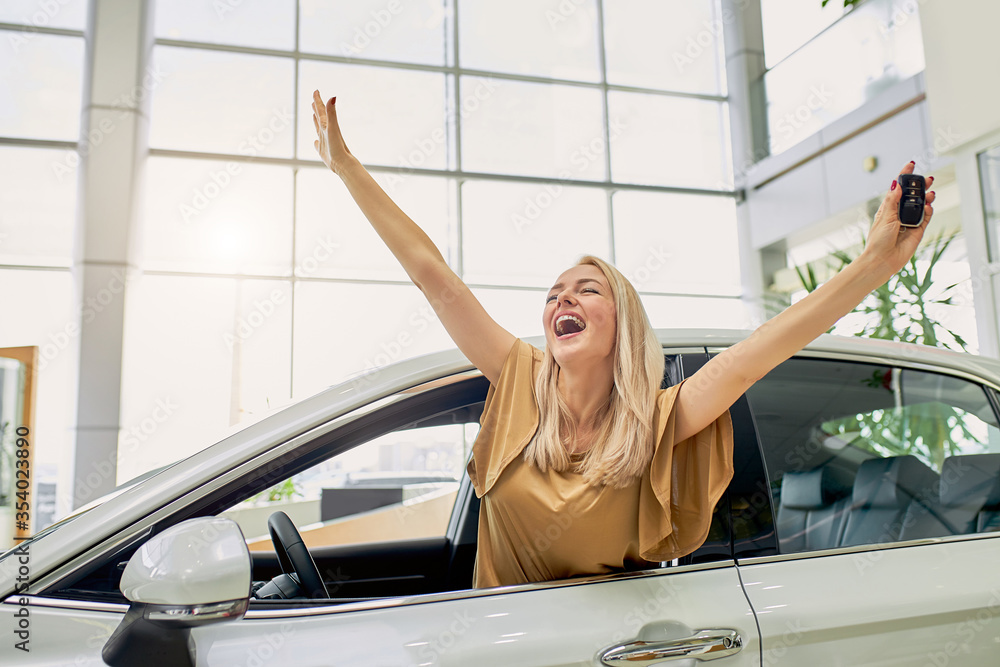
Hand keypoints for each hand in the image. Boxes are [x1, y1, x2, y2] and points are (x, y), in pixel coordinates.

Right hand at [312, 89, 351, 173]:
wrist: (342, 164)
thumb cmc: (338, 146)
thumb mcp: (332, 127)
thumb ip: (332, 113)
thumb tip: (333, 97)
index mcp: (327, 125)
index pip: (321, 110)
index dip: (318, 100)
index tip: (316, 91)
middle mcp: (326, 131)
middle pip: (320, 116)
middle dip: (317, 107)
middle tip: (314, 99)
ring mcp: (324, 141)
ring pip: (319, 128)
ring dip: (316, 120)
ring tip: (314, 114)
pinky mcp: (323, 151)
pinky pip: (317, 144)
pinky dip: (316, 141)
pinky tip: (315, 141)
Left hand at [860, 160, 935, 280]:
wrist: (883, 260)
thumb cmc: (878, 240)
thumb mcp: (884, 217)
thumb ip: (892, 200)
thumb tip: (897, 184)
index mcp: (888, 208)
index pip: (898, 189)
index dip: (904, 176)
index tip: (911, 164)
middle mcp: (899, 213)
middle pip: (913, 195)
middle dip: (920, 186)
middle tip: (927, 178)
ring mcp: (910, 222)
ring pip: (921, 205)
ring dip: (926, 197)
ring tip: (930, 192)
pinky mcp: (918, 231)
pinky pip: (926, 218)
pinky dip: (928, 211)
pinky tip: (928, 206)